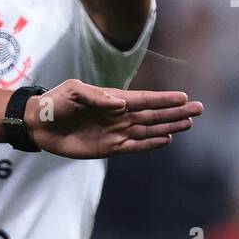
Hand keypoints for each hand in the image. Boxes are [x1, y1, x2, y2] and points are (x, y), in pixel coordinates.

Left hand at [25, 80, 201, 157]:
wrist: (40, 123)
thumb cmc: (56, 102)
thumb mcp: (72, 91)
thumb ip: (95, 95)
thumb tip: (119, 103)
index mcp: (113, 99)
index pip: (144, 99)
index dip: (164, 99)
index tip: (184, 98)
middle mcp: (119, 115)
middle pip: (153, 114)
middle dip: (175, 112)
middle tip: (198, 110)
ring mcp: (115, 131)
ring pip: (148, 129)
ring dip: (168, 127)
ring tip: (188, 124)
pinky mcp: (108, 147)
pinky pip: (133, 146)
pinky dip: (149, 144)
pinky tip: (165, 140)